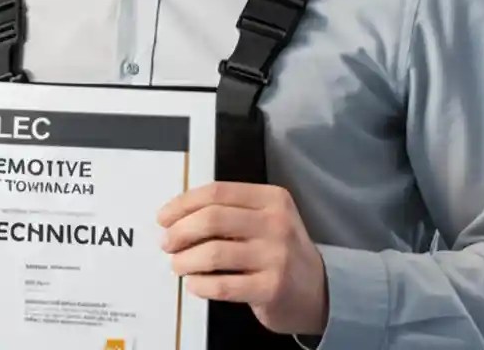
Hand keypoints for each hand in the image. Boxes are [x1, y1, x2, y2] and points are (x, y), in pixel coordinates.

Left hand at [157, 182, 328, 336]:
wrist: (319, 291)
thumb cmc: (279, 252)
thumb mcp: (265, 220)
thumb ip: (229, 211)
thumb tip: (176, 217)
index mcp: (272, 199)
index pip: (217, 192)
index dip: (183, 204)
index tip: (164, 217)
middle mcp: (277, 224)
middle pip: (212, 219)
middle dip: (180, 232)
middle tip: (167, 243)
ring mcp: (277, 257)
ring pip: (213, 253)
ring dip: (185, 260)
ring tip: (178, 265)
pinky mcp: (272, 288)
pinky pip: (223, 285)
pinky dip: (200, 285)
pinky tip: (194, 284)